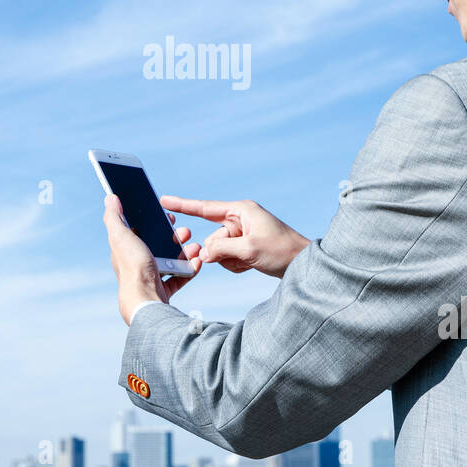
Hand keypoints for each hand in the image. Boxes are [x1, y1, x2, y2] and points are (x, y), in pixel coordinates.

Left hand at [101, 194, 201, 324]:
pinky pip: (180, 276)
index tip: (168, 215)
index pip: (140, 231)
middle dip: (175, 236)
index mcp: (126, 250)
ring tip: (195, 246)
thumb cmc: (132, 267)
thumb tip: (110, 198)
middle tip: (185, 231)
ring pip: (172, 260)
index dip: (153, 221)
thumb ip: (114, 216)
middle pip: (159, 244)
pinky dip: (190, 268)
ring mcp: (150, 277)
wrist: (145, 300)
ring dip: (185, 251)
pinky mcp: (163, 290)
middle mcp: (137, 263)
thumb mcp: (120, 236)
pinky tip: (197, 261)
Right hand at [159, 196, 309, 278]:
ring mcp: (242, 234)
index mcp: (241, 211)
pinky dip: (236, 265)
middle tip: (241, 257)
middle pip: (212, 238)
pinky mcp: (245, 247)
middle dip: (221, 252)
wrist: (303, 265)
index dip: (183, 206)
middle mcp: (239, 220)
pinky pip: (227, 258)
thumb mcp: (250, 250)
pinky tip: (252, 265)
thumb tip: (202, 254)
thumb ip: (222, 250)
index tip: (163, 201)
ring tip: (252, 261)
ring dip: (231, 261)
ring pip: (218, 251)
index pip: (205, 208)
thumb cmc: (282, 252)